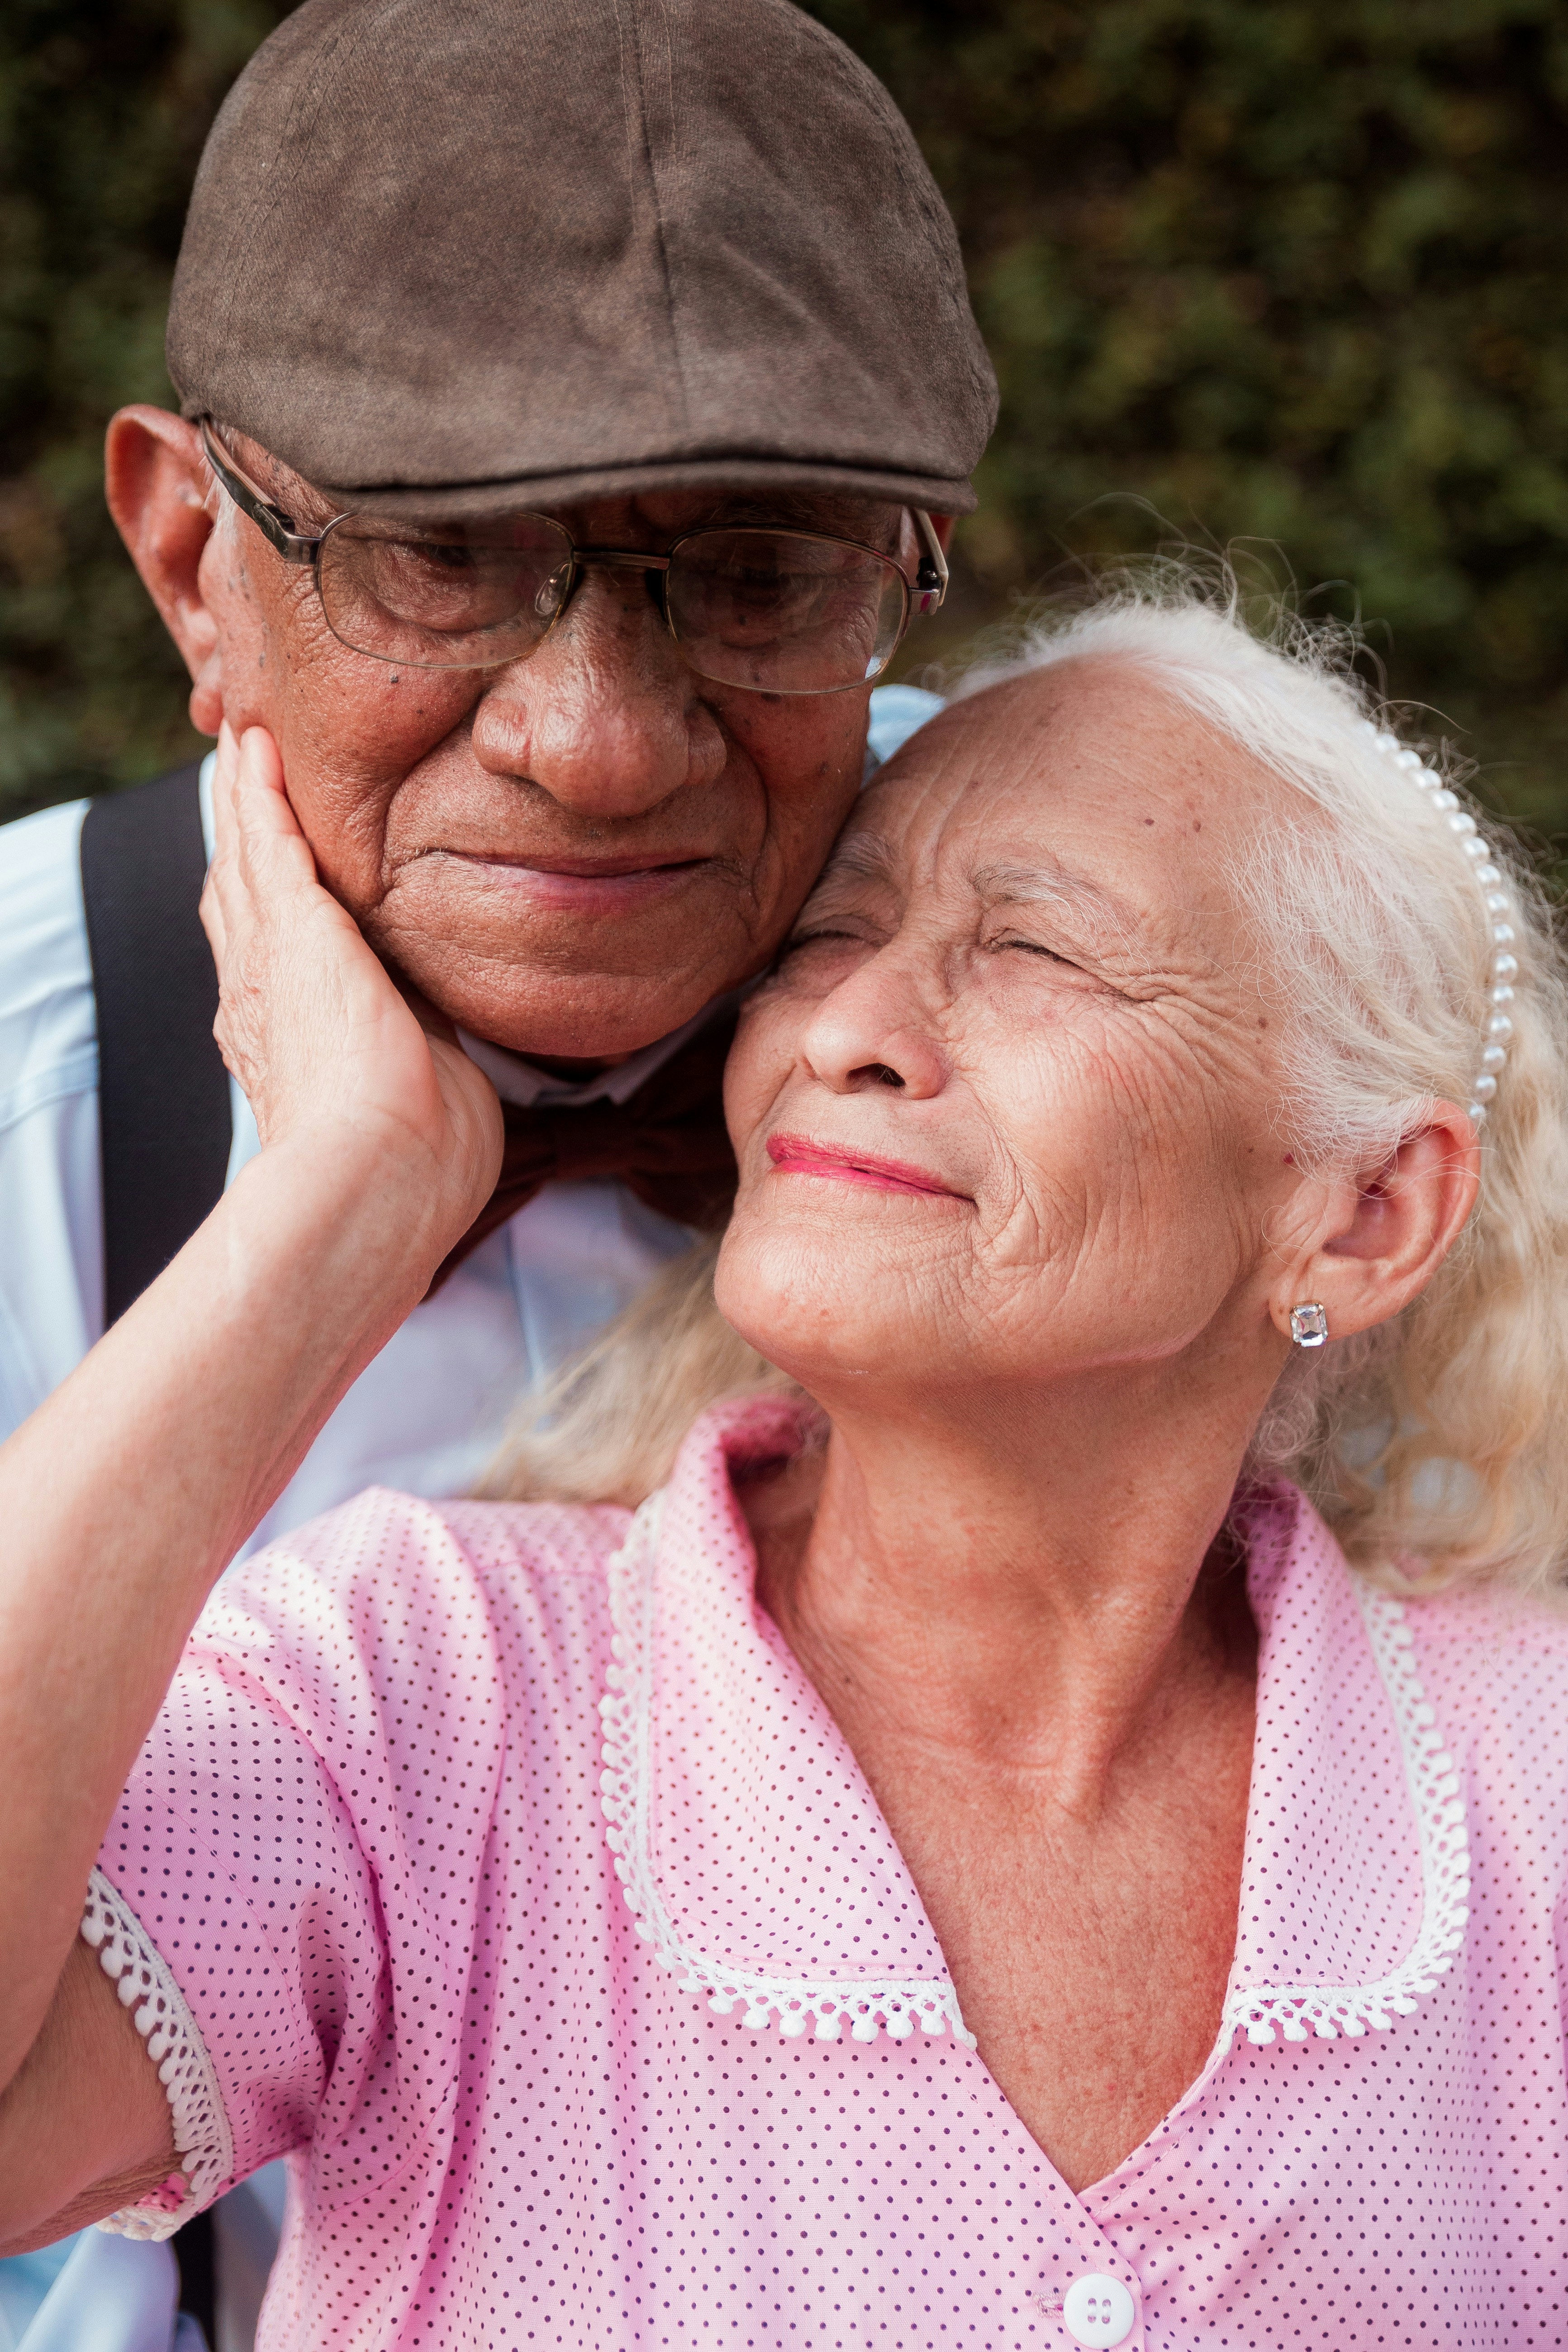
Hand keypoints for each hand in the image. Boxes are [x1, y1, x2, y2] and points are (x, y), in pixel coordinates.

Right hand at [200, 722, 503, 1264]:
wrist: (385, 1175)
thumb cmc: (420, 1163)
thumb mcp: (427, 1084)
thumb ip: (429, 1040)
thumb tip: (449, 1020)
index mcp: (289, 1040)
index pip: (268, 955)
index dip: (267, 902)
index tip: (273, 860)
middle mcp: (260, 998)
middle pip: (238, 893)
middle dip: (240, 832)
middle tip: (240, 767)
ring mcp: (268, 961)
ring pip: (244, 856)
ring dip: (242, 794)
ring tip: (244, 737)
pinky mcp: (292, 930)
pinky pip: (267, 839)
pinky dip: (258, 790)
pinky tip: (258, 746)